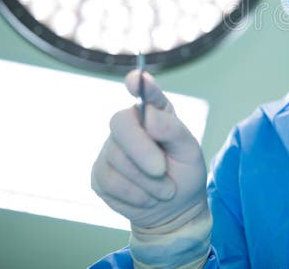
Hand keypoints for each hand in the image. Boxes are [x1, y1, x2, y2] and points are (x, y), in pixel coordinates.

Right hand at [91, 70, 210, 266]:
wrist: (173, 209)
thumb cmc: (185, 172)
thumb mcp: (189, 151)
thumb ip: (172, 131)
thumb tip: (148, 116)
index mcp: (155, 112)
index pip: (144, 91)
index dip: (138, 83)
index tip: (137, 80)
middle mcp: (129, 125)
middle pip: (121, 125)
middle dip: (141, 150)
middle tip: (161, 170)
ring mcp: (110, 148)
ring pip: (117, 159)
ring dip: (146, 181)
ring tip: (164, 188)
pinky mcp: (99, 174)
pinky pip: (111, 182)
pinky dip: (135, 194)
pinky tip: (147, 197)